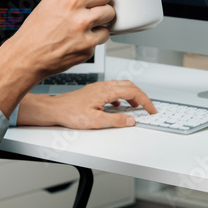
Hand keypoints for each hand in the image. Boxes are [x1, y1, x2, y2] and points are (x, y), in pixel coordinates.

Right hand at [4, 0, 113, 78]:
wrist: (27, 56)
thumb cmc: (36, 29)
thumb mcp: (51, 1)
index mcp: (72, 2)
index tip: (96, 0)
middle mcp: (80, 19)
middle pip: (109, 9)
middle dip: (101, 12)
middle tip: (89, 16)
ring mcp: (85, 37)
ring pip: (108, 27)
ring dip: (99, 28)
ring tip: (83, 29)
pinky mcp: (87, 51)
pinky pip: (99, 43)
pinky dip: (91, 42)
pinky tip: (77, 41)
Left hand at [17, 81, 157, 128]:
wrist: (55, 109)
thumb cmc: (70, 113)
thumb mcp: (95, 121)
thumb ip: (115, 120)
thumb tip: (130, 120)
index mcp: (106, 91)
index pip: (133, 91)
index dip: (145, 101)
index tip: (152, 109)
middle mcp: (104, 86)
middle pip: (129, 86)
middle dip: (141, 96)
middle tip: (147, 108)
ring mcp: (99, 88)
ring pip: (122, 87)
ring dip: (132, 96)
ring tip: (136, 107)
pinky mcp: (94, 92)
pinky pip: (113, 90)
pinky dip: (122, 96)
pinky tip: (118, 106)